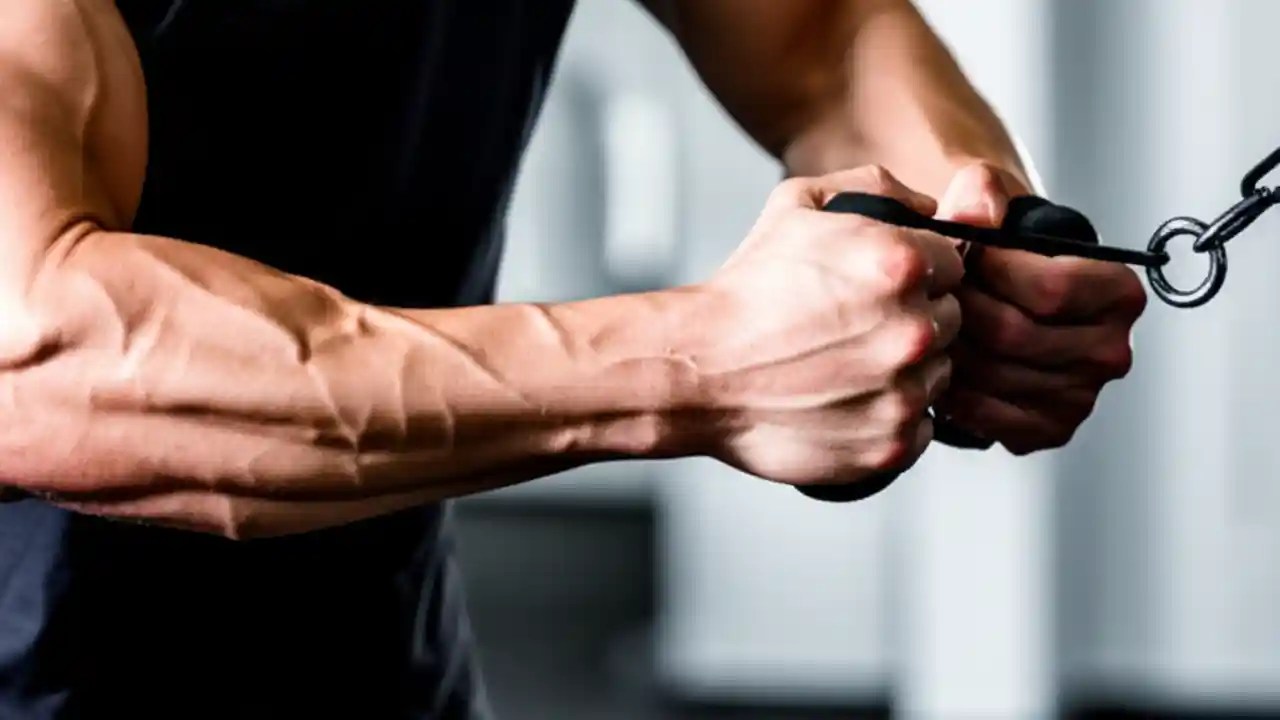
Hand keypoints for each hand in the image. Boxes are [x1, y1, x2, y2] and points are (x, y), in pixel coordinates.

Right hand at [696, 166, 964, 488]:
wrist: (697, 370)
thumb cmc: (744, 291)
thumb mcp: (797, 205)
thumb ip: (876, 186)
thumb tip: (928, 203)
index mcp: (902, 264)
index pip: (956, 265)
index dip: (918, 274)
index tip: (878, 288)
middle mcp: (913, 330)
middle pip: (951, 322)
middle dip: (912, 321)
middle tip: (857, 328)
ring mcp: (905, 394)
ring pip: (938, 377)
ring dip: (905, 372)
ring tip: (846, 367)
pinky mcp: (891, 445)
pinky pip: (919, 430)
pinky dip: (891, 420)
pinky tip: (847, 403)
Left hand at [932, 162, 1147, 453]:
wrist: (994, 295)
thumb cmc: (999, 249)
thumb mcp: (992, 204)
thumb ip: (982, 192)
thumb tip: (977, 207)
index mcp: (1118, 293)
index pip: (1051, 288)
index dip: (992, 271)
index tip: (958, 255)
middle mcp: (1111, 350)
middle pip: (1016, 335)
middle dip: (962, 310)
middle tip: (926, 294)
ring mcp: (1082, 396)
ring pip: (995, 375)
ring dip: (951, 350)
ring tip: (926, 326)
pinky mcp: (1048, 429)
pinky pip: (989, 416)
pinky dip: (955, 394)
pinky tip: (939, 365)